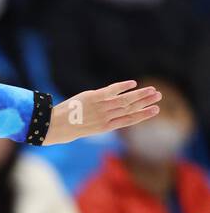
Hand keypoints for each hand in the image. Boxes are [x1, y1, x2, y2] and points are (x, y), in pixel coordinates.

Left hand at [43, 81, 161, 145]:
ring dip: (140, 95)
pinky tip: (133, 83)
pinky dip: (123, 86)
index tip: (156, 110)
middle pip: (130, 109)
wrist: (53, 127)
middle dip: (146, 102)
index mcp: (105, 127)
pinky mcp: (93, 97)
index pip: (129, 120)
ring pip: (125, 100)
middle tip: (159, 96)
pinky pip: (111, 90)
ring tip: (153, 90)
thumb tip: (107, 115)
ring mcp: (100, 107)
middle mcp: (105, 117)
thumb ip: (98, 122)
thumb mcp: (85, 129)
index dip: (143, 115)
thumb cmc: (67, 129)